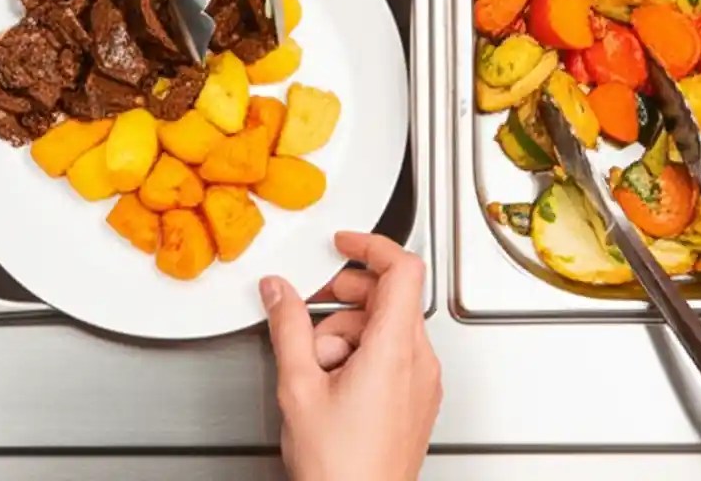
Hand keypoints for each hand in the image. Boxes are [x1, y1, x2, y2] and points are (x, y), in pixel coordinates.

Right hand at [260, 232, 441, 480]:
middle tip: (310, 310)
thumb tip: (278, 290)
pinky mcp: (415, 402)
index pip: (403, 269)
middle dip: (347, 296)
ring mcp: (422, 384)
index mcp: (395, 349)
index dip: (371, 245)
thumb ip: (288, 327)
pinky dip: (361, 353)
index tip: (343, 243)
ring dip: (349, 330)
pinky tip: (330, 382)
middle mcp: (419, 363)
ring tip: (315, 364)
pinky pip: (393, 356)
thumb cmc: (340, 466)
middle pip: (391, 297)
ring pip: (389, 328)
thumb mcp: (298, 386)